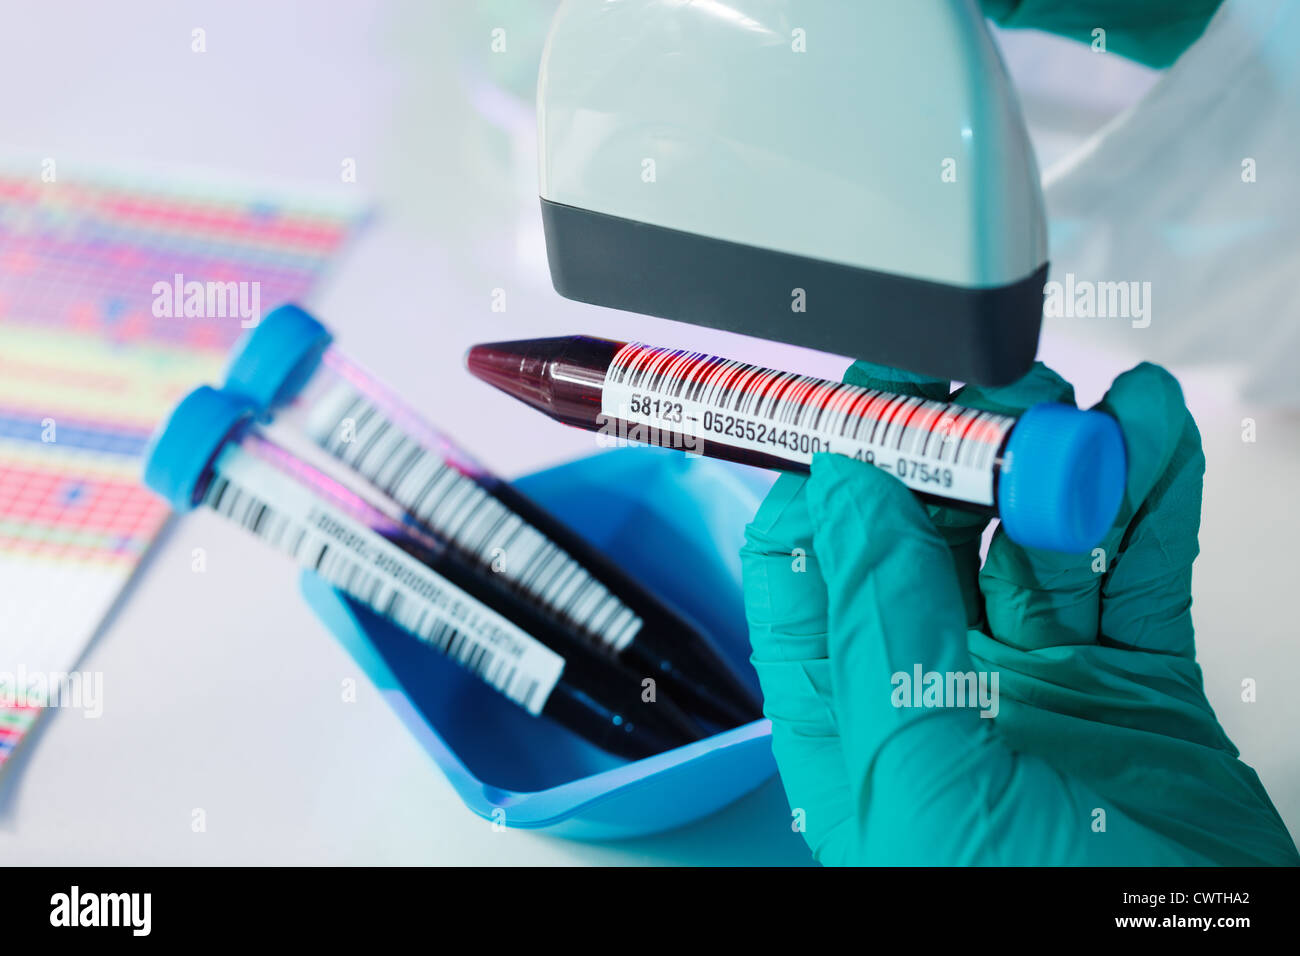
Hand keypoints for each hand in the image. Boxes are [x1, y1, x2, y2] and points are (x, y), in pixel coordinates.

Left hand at [741, 360, 1298, 864]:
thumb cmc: (1023, 917)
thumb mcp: (922, 777)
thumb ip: (880, 628)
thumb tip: (842, 487)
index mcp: (853, 716)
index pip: (808, 565)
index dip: (824, 471)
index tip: (858, 398)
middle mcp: (935, 689)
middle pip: (924, 529)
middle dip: (956, 446)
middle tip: (994, 383)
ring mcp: (1036, 682)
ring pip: (1034, 534)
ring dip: (1061, 460)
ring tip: (1094, 406)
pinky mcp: (1132, 686)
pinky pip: (1135, 570)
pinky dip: (1147, 499)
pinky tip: (1153, 435)